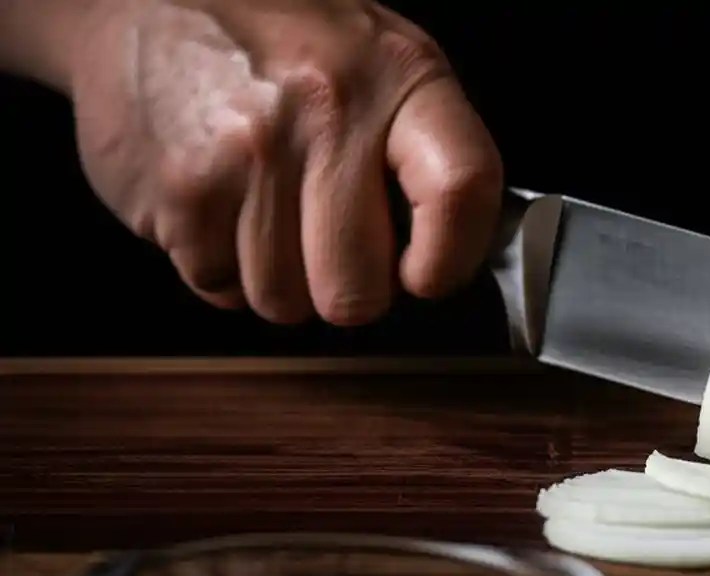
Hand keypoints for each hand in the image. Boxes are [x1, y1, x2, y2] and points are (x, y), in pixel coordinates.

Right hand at [69, 0, 501, 324]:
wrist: (139, 0)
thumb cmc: (274, 37)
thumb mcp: (376, 59)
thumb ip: (426, 147)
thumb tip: (457, 245)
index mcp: (399, 74)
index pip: (462, 189)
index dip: (450, 259)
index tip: (427, 275)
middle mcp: (328, 112)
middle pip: (358, 291)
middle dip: (345, 287)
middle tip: (328, 241)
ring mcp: (250, 153)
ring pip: (284, 302)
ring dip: (276, 277)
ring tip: (264, 205)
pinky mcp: (182, 191)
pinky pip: (219, 287)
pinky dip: (218, 264)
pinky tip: (220, 202)